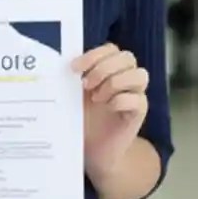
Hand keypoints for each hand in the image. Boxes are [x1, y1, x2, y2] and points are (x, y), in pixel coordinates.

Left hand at [72, 43, 148, 180]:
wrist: (92, 149)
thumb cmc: (81, 118)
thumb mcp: (73, 94)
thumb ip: (72, 77)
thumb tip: (57, 62)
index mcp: (109, 69)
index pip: (111, 49)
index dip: (94, 55)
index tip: (74, 68)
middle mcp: (125, 78)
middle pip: (127, 57)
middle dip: (104, 68)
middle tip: (86, 85)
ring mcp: (135, 95)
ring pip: (140, 74)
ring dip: (114, 83)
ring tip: (97, 98)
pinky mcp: (139, 113)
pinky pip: (139, 99)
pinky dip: (121, 101)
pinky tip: (108, 108)